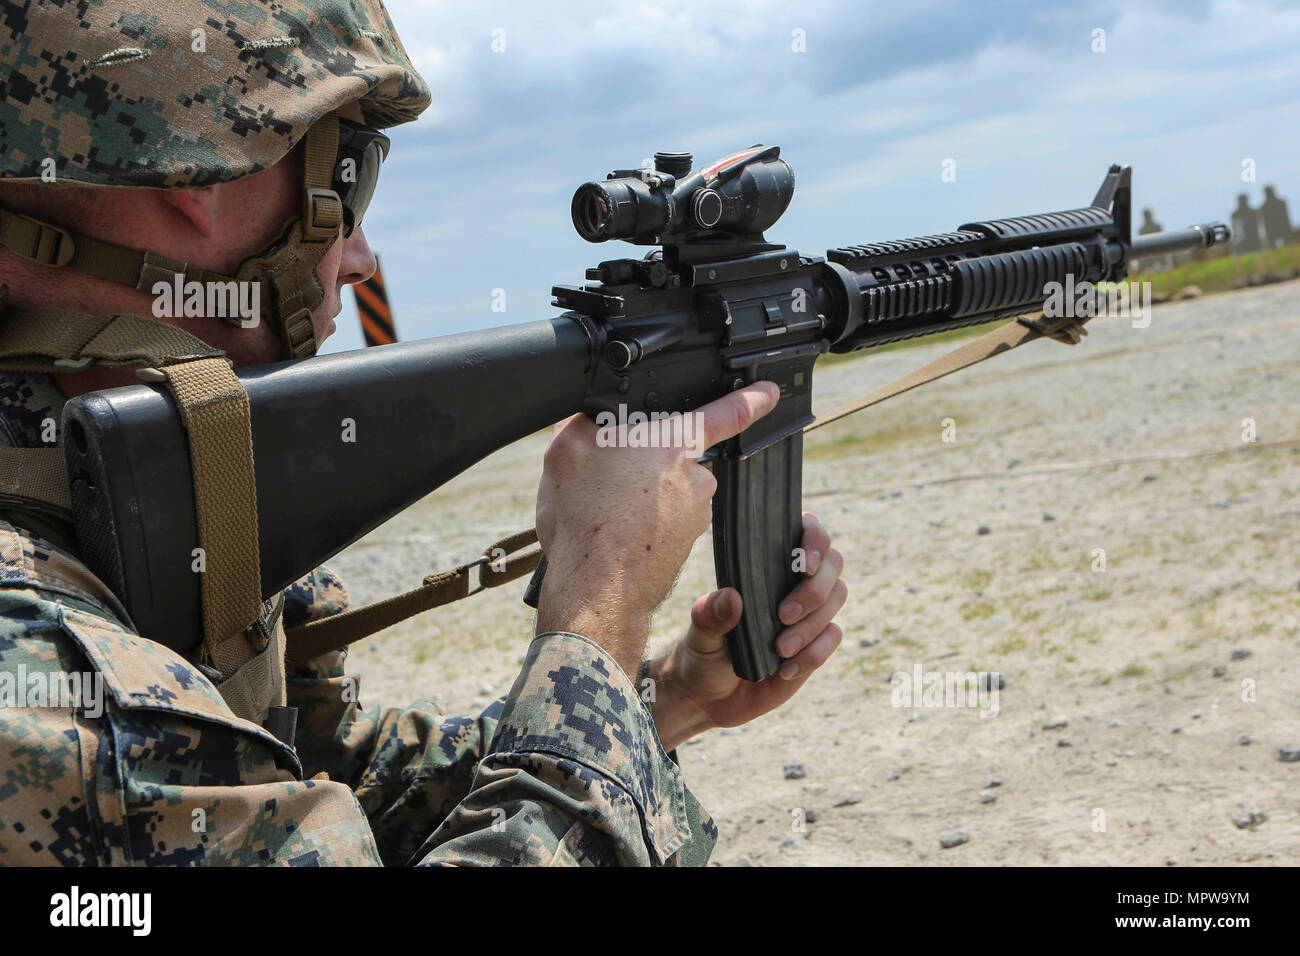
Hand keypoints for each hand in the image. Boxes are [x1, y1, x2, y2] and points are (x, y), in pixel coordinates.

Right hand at [534, 382, 779, 677]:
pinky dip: (641, 528)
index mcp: (674, 443)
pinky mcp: (683, 547)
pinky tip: (612, 537)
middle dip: (645, 465)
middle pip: (675, 460)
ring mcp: (692, 518)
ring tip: (602, 514)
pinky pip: (663, 527)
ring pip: (667, 496)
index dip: (750, 400)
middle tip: (604, 479)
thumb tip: (592, 414)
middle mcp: (695, 479)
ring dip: (640, 500)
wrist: (598, 589)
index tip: (769, 394)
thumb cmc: (587, 516)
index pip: (726, 413)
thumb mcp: (568, 447)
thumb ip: (588, 421)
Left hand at [649, 512, 846, 750]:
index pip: (804, 530)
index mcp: (764, 565)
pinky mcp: (816, 644)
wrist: (709, 697)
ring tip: (778, 650)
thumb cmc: (702, 653)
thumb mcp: (699, 635)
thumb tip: (731, 596)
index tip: (803, 562)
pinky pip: (833, 637)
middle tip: (782, 615)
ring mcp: (808, 612)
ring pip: (836, 599)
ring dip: (811, 625)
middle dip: (814, 589)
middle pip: (832, 564)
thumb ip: (710, 616)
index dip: (813, 538)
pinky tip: (784, 669)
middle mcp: (792, 582)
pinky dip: (813, 653)